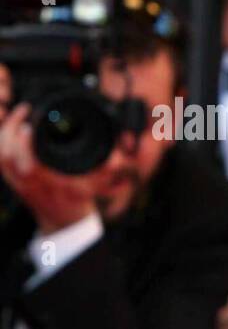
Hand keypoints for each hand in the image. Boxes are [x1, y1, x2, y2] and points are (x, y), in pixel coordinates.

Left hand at [0, 99, 98, 233]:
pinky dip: (2, 138)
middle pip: (8, 156)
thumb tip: (116, 160)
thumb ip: (106, 171)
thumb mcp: (95, 185)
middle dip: (11, 130)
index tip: (29, 126)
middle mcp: (30, 184)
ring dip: (5, 131)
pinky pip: (0, 155)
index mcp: (50, 185)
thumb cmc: (77, 199)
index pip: (29, 165)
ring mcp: (17, 181)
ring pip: (1, 154)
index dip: (24, 145)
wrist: (62, 218)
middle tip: (24, 110)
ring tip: (18, 114)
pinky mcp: (10, 176)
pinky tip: (11, 125)